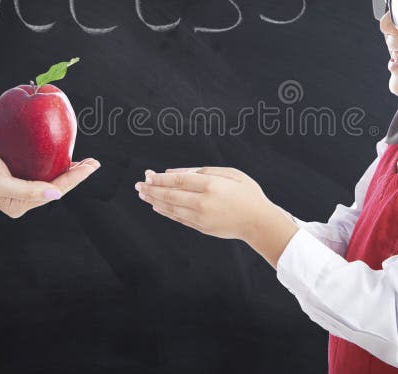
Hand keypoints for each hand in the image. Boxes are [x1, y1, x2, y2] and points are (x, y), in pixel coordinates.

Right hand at [0, 134, 99, 217]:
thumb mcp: (0, 183)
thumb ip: (27, 192)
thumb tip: (55, 196)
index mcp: (19, 205)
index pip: (54, 191)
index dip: (75, 179)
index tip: (90, 167)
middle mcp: (22, 198)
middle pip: (56, 186)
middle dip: (76, 175)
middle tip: (94, 162)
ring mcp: (21, 185)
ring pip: (51, 177)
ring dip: (69, 169)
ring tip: (86, 161)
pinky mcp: (19, 172)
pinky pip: (42, 168)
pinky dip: (55, 162)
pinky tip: (64, 154)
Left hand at [134, 166, 276, 241]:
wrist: (259, 222)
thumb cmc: (247, 193)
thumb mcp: (230, 173)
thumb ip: (202, 171)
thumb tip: (175, 173)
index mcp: (211, 185)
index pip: (178, 180)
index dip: (160, 178)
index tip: (148, 175)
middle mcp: (203, 202)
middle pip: (170, 194)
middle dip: (152, 189)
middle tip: (138, 185)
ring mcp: (201, 217)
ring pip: (171, 208)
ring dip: (154, 201)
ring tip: (142, 195)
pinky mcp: (201, 227)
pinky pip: (178, 218)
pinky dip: (165, 211)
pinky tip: (157, 206)